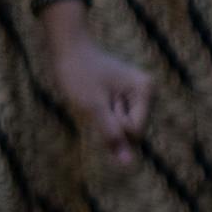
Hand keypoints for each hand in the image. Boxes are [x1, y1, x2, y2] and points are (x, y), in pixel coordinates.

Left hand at [43, 21, 149, 167]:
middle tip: (93, 97)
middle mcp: (146, 91)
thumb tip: (127, 164)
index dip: (112, 124)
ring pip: (121, 124)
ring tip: (92, 95)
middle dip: (108, 120)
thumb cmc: (78, 74)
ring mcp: (136, 93)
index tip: (99, 101)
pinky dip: (101, 112)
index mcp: (145, 90)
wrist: (66, 47)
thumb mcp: (92, 107)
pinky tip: (93, 97)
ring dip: (102, 117)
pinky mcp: (124, 95)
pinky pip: (115, 116)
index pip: (135, 131)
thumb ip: (112, 136)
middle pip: (130, 129)